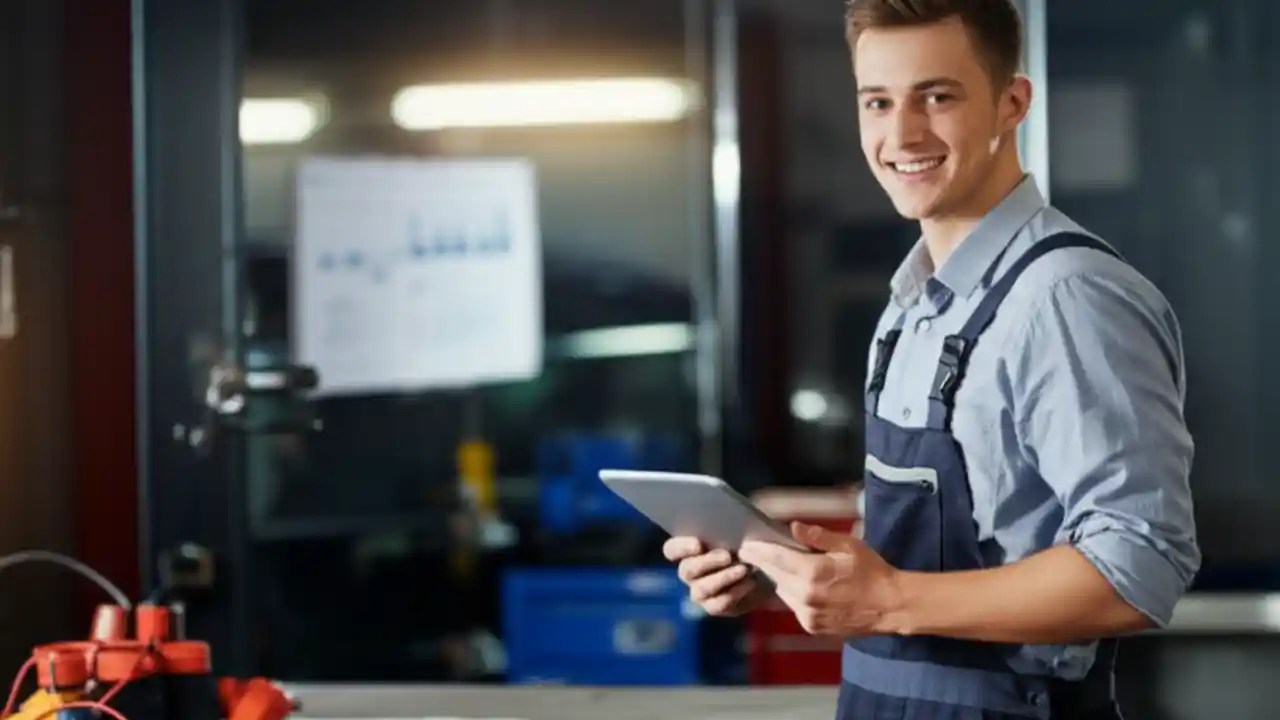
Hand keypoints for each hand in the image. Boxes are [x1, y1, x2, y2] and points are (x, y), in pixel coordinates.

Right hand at [663, 537, 769, 616]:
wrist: (772, 569)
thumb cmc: (756, 541)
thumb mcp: (750, 528)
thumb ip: (741, 528)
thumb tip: (738, 541)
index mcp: (691, 547)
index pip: (672, 549)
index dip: (680, 547)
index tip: (699, 544)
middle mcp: (691, 571)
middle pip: (686, 570)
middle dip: (707, 562)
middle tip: (728, 556)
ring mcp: (702, 591)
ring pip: (700, 589)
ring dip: (722, 578)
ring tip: (745, 569)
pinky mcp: (716, 606)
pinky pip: (717, 605)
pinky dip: (734, 593)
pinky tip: (750, 582)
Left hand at [739, 521, 902, 635]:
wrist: (890, 606)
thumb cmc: (871, 571)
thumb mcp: (848, 545)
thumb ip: (818, 536)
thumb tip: (793, 527)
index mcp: (813, 573)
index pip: (775, 559)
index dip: (758, 550)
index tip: (747, 545)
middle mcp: (806, 597)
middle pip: (774, 575)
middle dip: (765, 562)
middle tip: (754, 551)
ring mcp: (808, 615)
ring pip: (782, 592)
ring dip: (780, 579)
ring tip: (781, 565)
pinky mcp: (811, 626)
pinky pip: (794, 606)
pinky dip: (793, 594)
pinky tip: (801, 585)